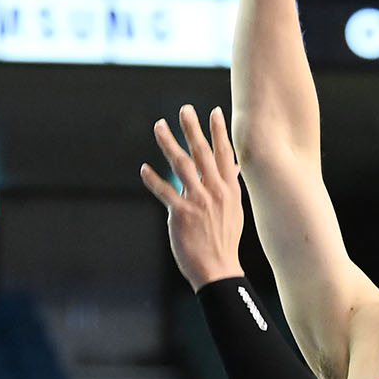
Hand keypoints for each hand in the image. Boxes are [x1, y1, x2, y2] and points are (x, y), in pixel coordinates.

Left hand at [141, 105, 243, 290]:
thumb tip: (232, 169)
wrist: (218, 269)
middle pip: (202, 154)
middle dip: (193, 129)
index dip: (219, 133)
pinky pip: (165, 191)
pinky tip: (144, 168)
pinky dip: (153, 179)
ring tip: (159, 126)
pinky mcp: (181, 214)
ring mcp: (198, 202)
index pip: (225, 155)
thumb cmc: (224, 242)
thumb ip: (230, 188)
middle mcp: (215, 192)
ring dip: (169, 143)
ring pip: (182, 166)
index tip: (214, 112)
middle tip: (185, 109)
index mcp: (230, 191)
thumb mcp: (234, 212)